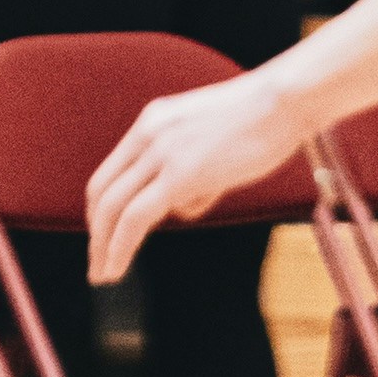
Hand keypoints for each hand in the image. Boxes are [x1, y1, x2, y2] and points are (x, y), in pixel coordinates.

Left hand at [84, 69, 304, 284]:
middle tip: (95, 265)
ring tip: (103, 275)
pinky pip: (136, 217)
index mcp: (152, 122)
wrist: (282, 102)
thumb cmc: (259, 122)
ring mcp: (162, 152)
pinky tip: (118, 267)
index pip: (110, 172)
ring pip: (113, 208)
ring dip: (104, 246)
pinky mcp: (180, 173)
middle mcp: (148, 134)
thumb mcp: (209, 140)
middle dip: (96, 233)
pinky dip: (121, 246)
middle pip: (102, 191)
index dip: (100, 210)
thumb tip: (181, 205)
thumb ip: (188, 169)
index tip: (102, 237)